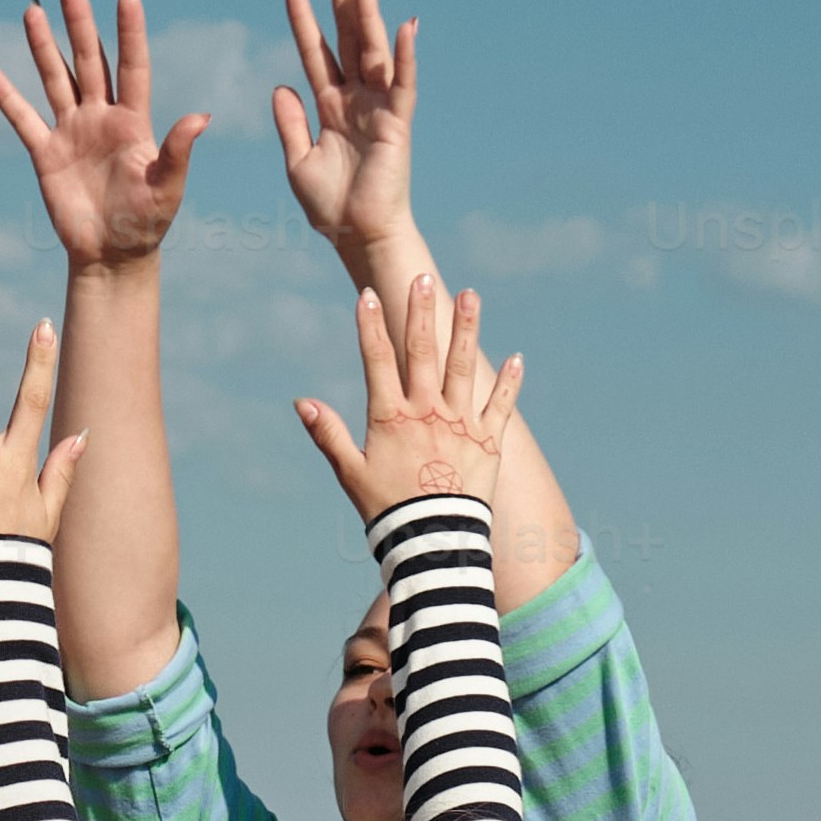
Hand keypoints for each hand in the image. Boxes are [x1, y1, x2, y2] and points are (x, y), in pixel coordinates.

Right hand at [0, 0, 204, 270]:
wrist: (113, 256)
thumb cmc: (147, 224)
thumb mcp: (168, 188)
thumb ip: (179, 151)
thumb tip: (202, 117)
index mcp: (134, 120)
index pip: (132, 64)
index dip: (130, 29)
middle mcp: (101, 116)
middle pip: (89, 58)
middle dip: (79, 19)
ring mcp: (72, 131)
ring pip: (56, 77)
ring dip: (43, 44)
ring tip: (32, 9)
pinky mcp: (46, 153)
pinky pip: (23, 118)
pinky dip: (6, 95)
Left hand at [268, 0, 415, 277]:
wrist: (358, 236)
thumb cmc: (331, 206)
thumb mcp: (298, 162)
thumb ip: (290, 124)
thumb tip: (281, 86)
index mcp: (328, 105)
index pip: (314, 50)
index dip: (304, 18)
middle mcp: (354, 98)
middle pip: (347, 38)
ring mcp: (377, 107)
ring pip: (373, 51)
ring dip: (369, 15)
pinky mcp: (397, 123)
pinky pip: (403, 84)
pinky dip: (405, 56)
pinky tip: (405, 25)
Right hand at [291, 276, 516, 519]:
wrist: (433, 543)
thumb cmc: (387, 511)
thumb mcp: (351, 473)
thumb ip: (329, 435)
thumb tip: (302, 402)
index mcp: (391, 418)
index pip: (376, 361)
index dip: (369, 327)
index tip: (368, 296)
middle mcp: (427, 413)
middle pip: (422, 352)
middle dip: (420, 311)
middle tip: (423, 277)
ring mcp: (460, 425)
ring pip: (463, 367)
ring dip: (467, 329)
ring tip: (471, 295)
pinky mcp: (487, 443)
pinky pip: (500, 406)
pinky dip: (509, 382)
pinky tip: (518, 358)